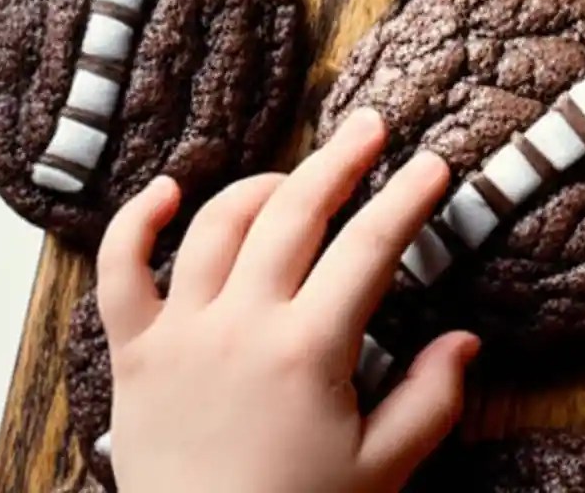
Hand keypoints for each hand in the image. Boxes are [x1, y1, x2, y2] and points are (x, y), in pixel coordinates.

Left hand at [97, 109, 480, 492]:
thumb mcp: (381, 471)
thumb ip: (431, 402)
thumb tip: (464, 342)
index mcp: (308, 352)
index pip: (369, 250)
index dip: (406, 200)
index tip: (431, 165)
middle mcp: (241, 325)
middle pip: (294, 215)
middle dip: (339, 161)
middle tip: (369, 127)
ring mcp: (181, 333)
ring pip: (216, 226)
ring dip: (261, 186)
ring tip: (295, 174)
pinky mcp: (134, 354)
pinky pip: (120, 272)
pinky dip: (136, 224)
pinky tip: (164, 192)